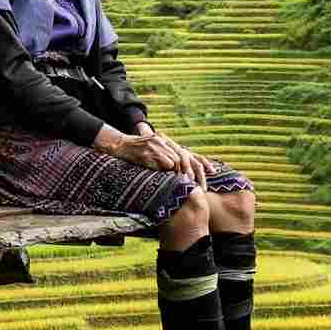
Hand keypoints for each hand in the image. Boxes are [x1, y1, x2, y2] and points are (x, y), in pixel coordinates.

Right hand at [96, 127, 211, 180]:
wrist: (118, 144)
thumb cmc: (134, 152)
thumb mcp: (153, 154)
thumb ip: (165, 161)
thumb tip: (176, 175)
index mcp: (168, 143)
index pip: (189, 152)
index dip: (202, 161)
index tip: (213, 171)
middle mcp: (165, 142)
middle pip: (186, 157)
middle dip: (194, 174)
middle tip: (198, 187)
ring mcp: (157, 145)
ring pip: (176, 161)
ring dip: (180, 174)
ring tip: (184, 185)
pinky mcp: (149, 150)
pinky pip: (164, 162)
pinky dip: (168, 171)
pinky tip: (169, 178)